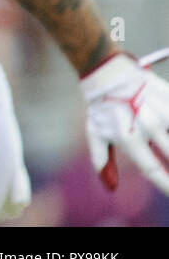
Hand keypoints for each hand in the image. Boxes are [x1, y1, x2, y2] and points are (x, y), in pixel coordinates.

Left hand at [80, 51, 168, 194]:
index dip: (167, 186)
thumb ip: (102, 161)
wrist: (109, 72)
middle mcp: (148, 126)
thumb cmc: (101, 107)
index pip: (154, 171)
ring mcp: (163, 112)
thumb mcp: (96, 133)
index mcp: (128, 138)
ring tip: (167, 148)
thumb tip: (111, 187)